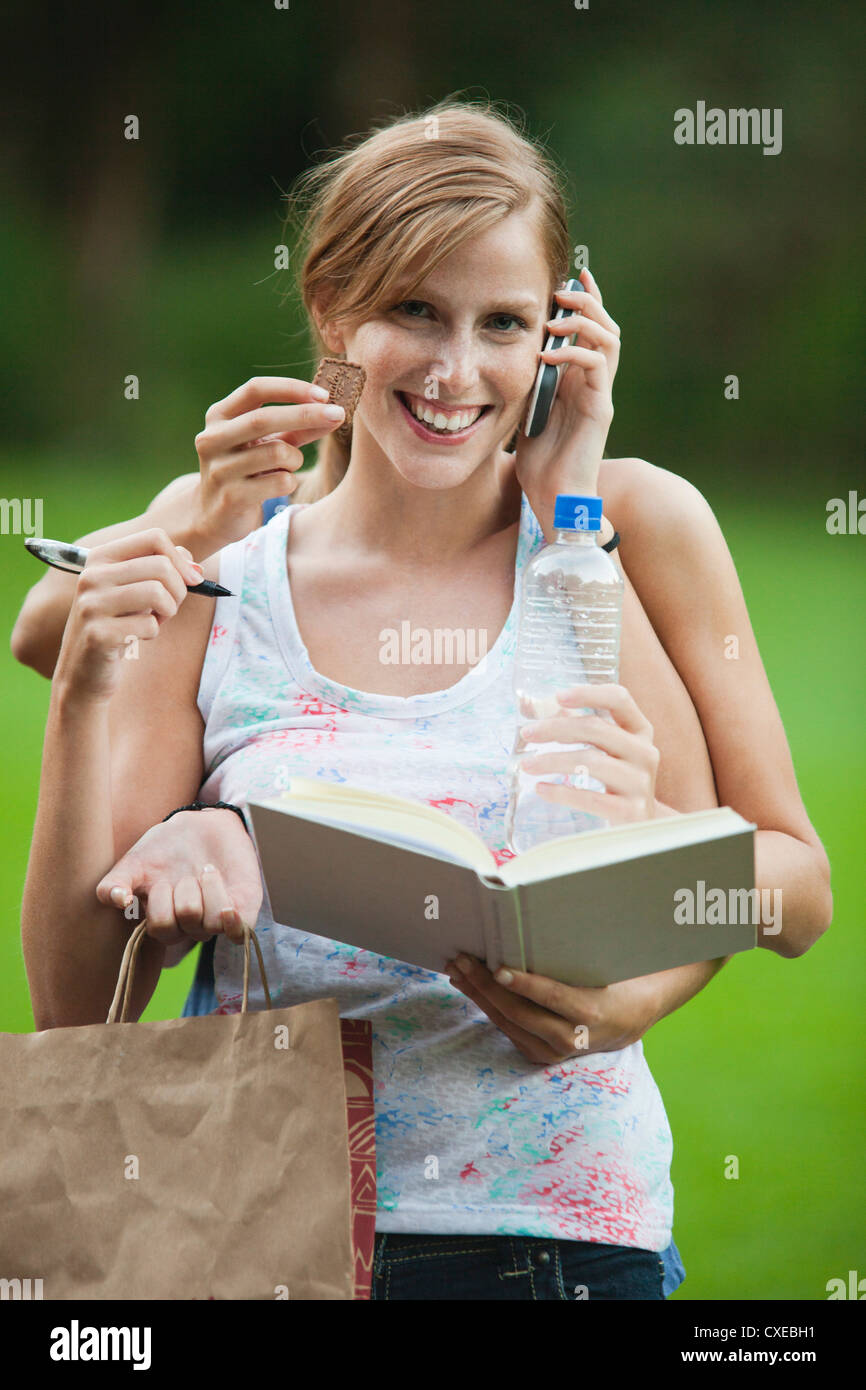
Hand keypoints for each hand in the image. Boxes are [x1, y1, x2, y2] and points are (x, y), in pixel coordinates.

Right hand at [53, 528, 201, 703]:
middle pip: (161, 566)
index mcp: (100, 557)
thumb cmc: (118, 625)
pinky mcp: (98, 634)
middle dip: (178, 591)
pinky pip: (149, 625)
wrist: (83, 672)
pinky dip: (152, 633)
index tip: (191, 580)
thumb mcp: (135, 589)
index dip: (180, 559)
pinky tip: (135, 638)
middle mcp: (92, 576)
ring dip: (168, 612)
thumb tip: (195, 568)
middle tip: (168, 609)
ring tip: (153, 621)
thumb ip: (163, 568)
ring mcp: (91, 605)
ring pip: (158, 592)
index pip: (154, 537)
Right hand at [96, 808, 262, 947]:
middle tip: (186, 873)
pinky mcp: (243, 909)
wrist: (202, 824)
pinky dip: (234, 924)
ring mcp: (217, 919)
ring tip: (207, 869)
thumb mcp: (135, 862)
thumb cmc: (164, 848)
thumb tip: (117, 900)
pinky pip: (240, 932)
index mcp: (164, 920)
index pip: (161, 930)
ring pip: (212, 923)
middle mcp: (190, 926)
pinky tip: (228, 908)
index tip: (161, 879)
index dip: (161, 903)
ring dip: (208, 888)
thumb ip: (115, 883)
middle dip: (184, 893)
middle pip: (186, 925)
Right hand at [189, 375, 346, 553]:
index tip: (324, 395)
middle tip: (338, 414)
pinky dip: (290, 481)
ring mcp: (219, 469)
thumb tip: (335, 413)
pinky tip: (279, 486)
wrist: (215, 516)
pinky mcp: (230, 497)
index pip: (255, 388)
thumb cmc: (248, 470)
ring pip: (277, 453)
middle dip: (306, 414)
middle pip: (264, 418)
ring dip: (295, 459)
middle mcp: (212, 438)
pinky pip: (280, 482)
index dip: (291, 389)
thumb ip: (298, 428)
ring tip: (287, 467)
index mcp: (219, 416)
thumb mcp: (269, 443)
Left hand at [444, 953, 655, 1062]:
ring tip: (457, 971)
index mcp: (589, 1012)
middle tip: (462, 959)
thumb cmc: (616, 981)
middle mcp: (570, 1037)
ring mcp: (554, 1051)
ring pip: (508, 1023)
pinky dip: (487, 1008)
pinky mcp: (541, 1055)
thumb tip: (534, 927)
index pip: (551, 998)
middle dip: (485, 985)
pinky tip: (470, 988)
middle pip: (519, 1012)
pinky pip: (509, 1030)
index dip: (523, 984)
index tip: (498, 967)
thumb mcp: (603, 966)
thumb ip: (572, 956)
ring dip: (478, 995)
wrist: (632, 1018)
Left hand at [513, 266, 620, 514]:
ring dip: (583, 321)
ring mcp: (599, 395)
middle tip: (561, 289)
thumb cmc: (538, 463)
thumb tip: (504, 355)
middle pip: (606, 326)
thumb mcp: (524, 411)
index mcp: (578, 381)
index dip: (584, 301)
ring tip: (556, 318)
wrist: (553, 499)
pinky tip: (547, 354)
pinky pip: (595, 367)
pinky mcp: (599, 410)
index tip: (569, 275)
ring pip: (608, 340)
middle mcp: (594, 384)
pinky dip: (573, 353)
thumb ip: (525, 383)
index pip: (590, 331)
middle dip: (586, 301)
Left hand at [519, 682, 659, 825]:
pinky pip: (591, 798)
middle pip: (597, 729)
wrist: (642, 824)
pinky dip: (562, 792)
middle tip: (527, 733)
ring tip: (526, 765)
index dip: (589, 694)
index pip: (619, 699)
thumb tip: (528, 704)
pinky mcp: (632, 811)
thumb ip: (570, 724)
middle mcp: (645, 751)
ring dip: (552, 760)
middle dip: (556, 728)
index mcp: (639, 729)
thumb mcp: (603, 748)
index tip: (558, 696)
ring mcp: (641, 782)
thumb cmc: (615, 778)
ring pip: (591, 762)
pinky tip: (541, 789)